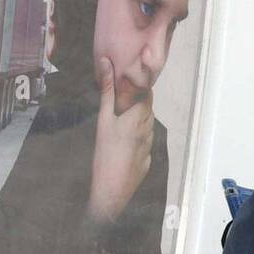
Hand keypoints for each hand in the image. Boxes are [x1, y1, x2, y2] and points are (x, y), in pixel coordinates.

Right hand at [87, 57, 153, 223]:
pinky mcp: (146, 159)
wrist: (112, 192)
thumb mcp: (103, 119)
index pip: (146, 92)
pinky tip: (120, 142)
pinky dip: (134, 137)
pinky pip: (142, 142)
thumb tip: (106, 62)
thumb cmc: (105, 154)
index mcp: (140, 116)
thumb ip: (107, 91)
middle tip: (117, 98)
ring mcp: (149, 145)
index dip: (139, 84)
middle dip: (134, 101)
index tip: (127, 79)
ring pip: (145, 125)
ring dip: (134, 119)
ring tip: (116, 120)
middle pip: (146, 108)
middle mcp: (149, 129)